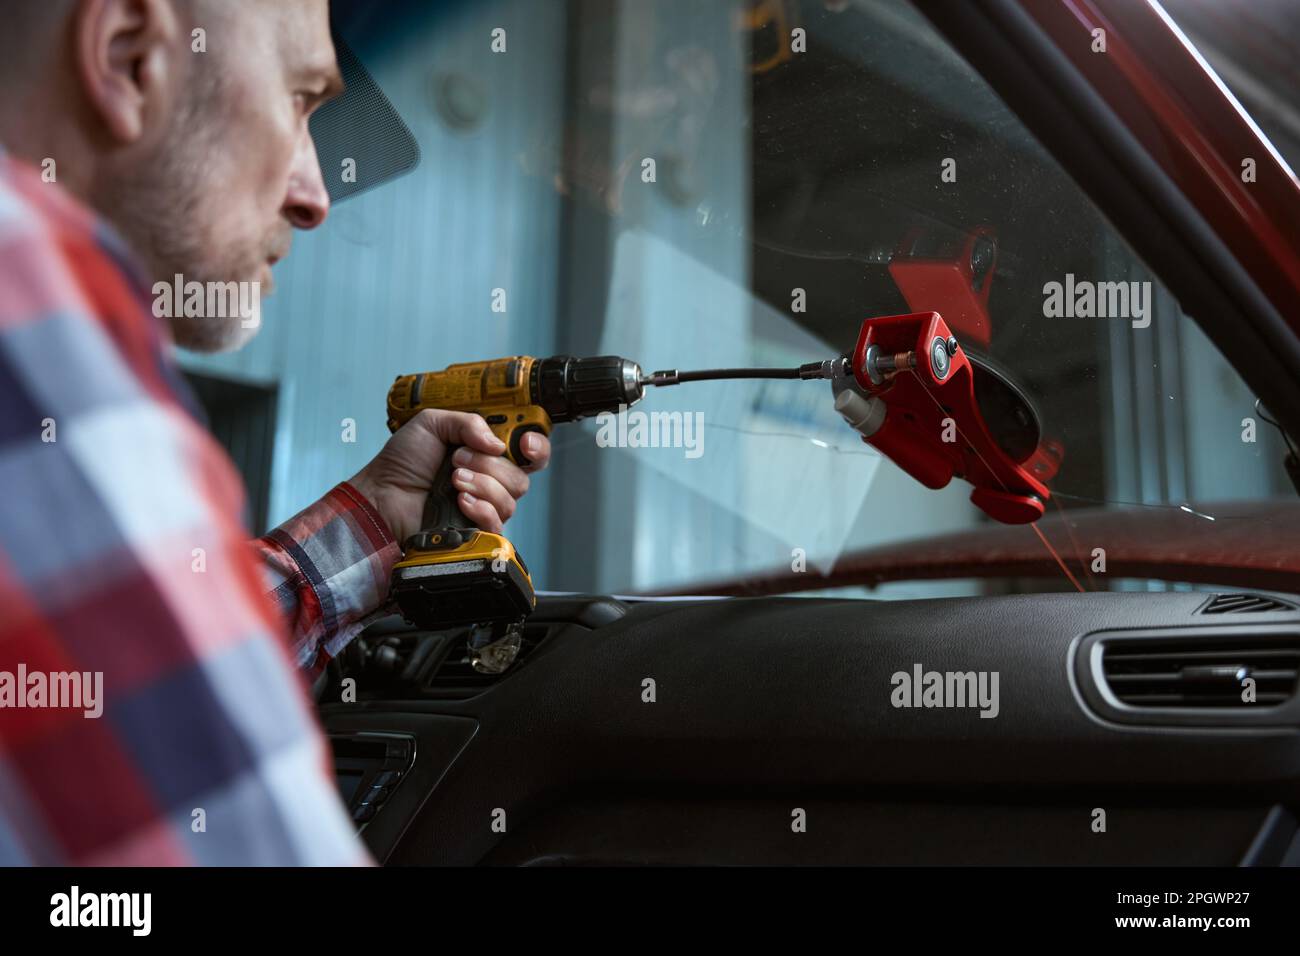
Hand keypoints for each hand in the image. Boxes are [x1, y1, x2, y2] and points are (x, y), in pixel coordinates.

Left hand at [347, 409, 551, 543]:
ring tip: (452, 481)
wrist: (382, 496)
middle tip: (458, 459)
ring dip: (482, 484)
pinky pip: (497, 521)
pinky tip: (460, 501)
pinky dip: (481, 508)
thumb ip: (468, 422)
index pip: (530, 452)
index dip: (536, 447)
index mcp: (486, 453)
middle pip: (521, 476)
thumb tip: (497, 443)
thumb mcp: (432, 423)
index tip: (524, 443)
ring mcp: (484, 506)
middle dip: (490, 465)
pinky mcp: (476, 529)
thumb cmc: (402, 463)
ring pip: (510, 498)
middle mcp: (490, 480)